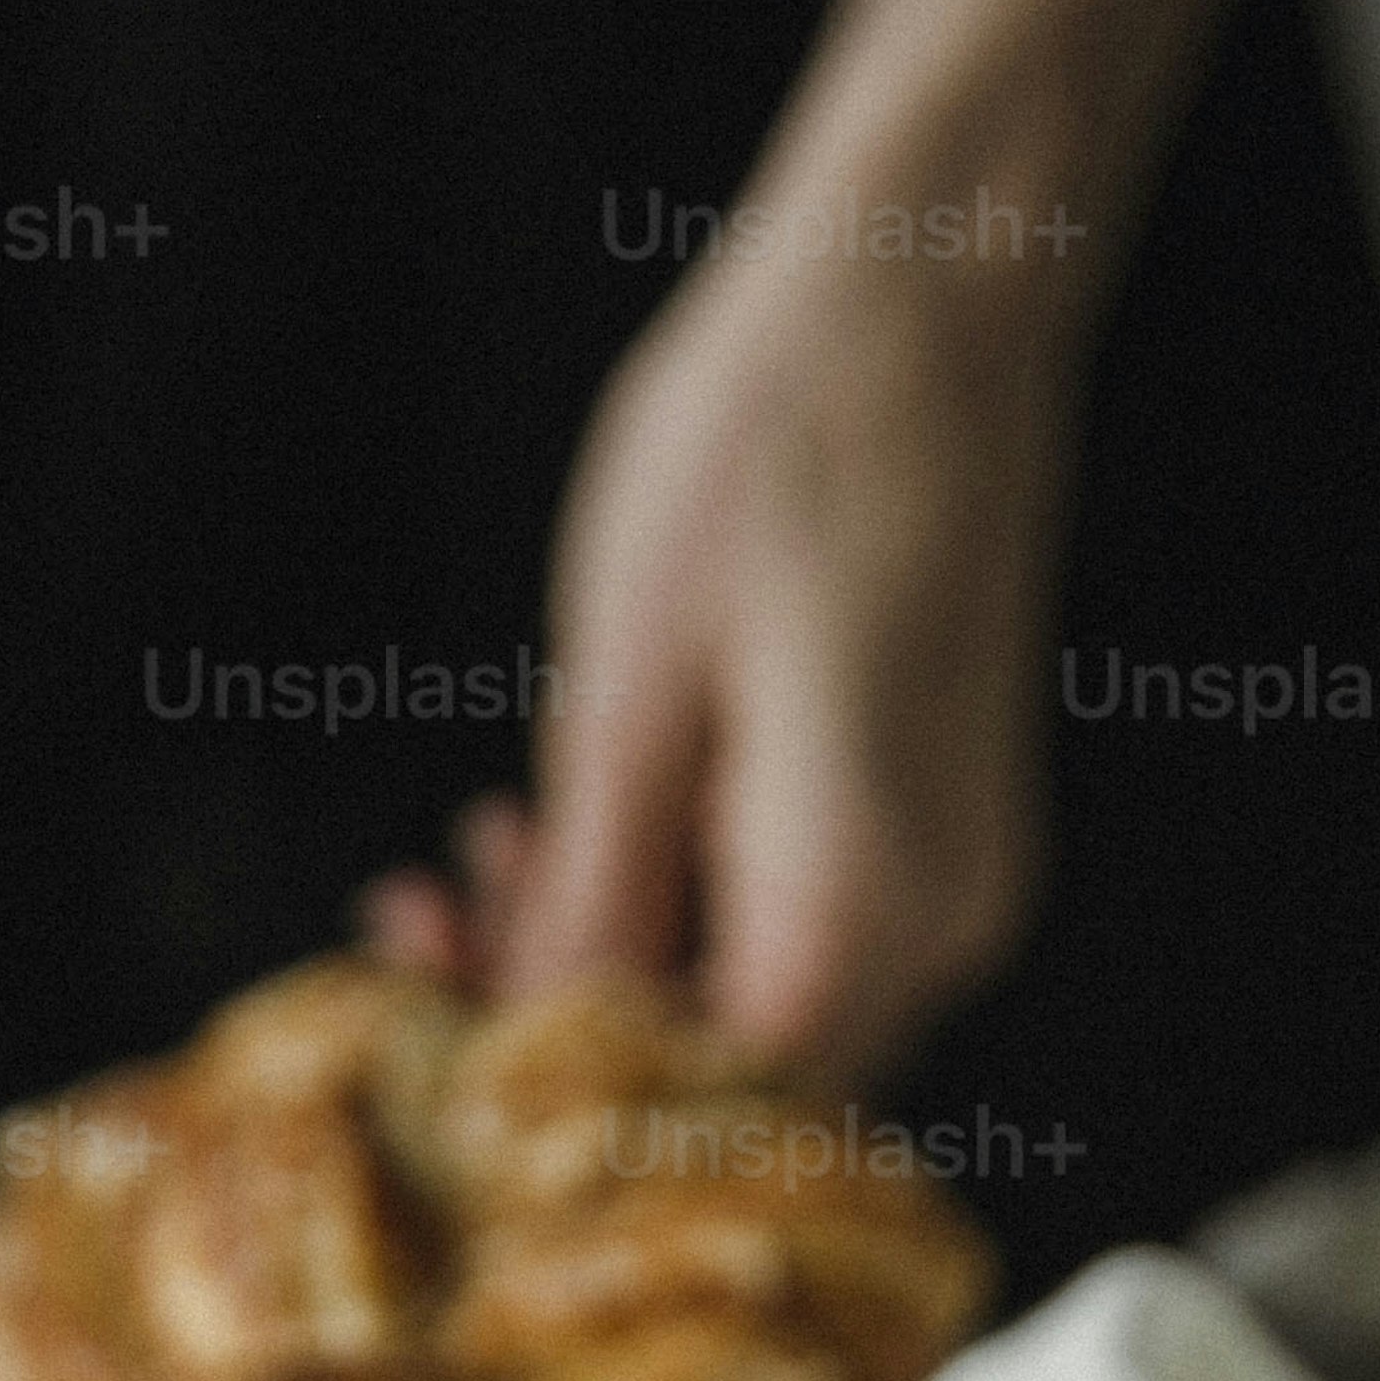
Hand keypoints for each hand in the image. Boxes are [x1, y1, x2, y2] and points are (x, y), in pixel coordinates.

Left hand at [360, 195, 1089, 1086]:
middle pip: (740, 1074)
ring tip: (487, 848)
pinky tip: (587, 823)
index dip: (558, 1092)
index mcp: (865, 899)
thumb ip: (591, 897)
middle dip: (570, 1023)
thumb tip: (529, 1045)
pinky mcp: (943, 826)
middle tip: (422, 925)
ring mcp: (957, 877)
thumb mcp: (628, 684)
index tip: (432, 1023)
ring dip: (618, 958)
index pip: (708, 1101)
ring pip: (767, 1007)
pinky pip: (808, 930)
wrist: (931, 279)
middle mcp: (942, 920)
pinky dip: (691, 905)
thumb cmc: (778, 437)